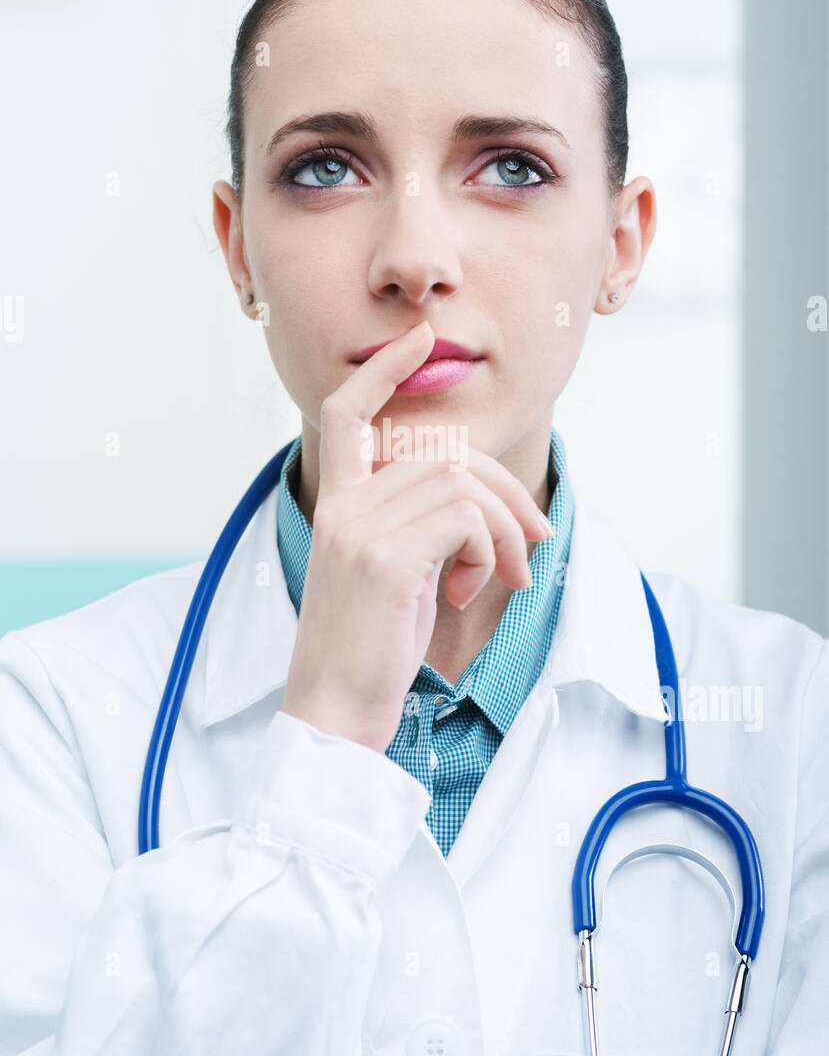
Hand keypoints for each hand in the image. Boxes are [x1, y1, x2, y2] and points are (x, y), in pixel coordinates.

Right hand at [282, 320, 552, 752]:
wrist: (335, 715)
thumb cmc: (371, 651)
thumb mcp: (396, 576)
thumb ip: (423, 527)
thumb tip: (496, 508)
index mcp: (336, 504)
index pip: (347, 412)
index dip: (384, 371)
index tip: (422, 341)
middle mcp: (341, 506)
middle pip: (441, 452)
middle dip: (504, 489)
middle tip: (535, 541)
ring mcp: (357, 528)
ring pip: (460, 482)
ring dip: (503, 529)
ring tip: (504, 576)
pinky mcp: (382, 557)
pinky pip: (464, 519)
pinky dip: (489, 550)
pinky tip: (473, 589)